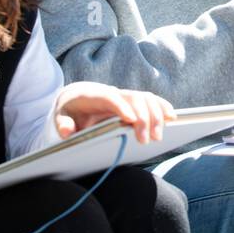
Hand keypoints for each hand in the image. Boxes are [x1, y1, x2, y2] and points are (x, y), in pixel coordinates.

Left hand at [53, 82, 176, 144]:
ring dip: (156, 115)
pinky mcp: (134, 101)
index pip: (111, 98)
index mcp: (95, 95)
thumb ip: (63, 124)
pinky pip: (152, 100)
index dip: (121, 107)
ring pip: (146, 98)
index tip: (130, 120)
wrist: (77, 97)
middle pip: (134, 98)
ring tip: (158, 136)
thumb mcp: (61, 117)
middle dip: (143, 118)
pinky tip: (171, 118)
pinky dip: (163, 107)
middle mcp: (114, 92)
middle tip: (145, 140)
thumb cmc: (70, 111)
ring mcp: (126, 95)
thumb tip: (68, 132)